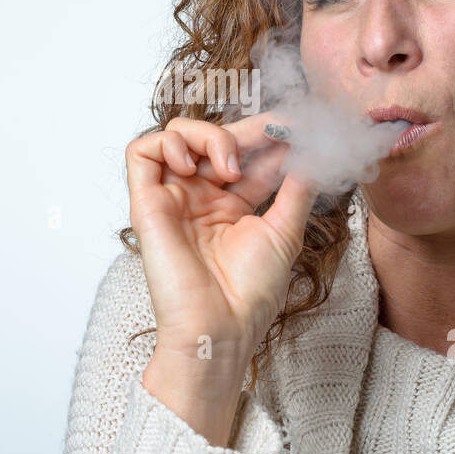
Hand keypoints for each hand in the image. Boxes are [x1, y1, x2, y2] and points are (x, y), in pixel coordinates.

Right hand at [126, 110, 319, 381]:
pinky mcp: (147, 202)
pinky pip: (142, 151)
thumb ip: (296, 188)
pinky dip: (167, 143)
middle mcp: (199, 197)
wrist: (220, 326)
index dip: (265, 135)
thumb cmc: (249, 292)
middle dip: (244, 129)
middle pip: (212, 138)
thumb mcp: (285, 230)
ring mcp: (173, 197)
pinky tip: (193, 165)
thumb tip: (312, 151)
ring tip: (230, 167)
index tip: (294, 127)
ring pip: (176, 135)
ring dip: (206, 135)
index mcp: (230, 206)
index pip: (244, 153)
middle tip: (271, 133)